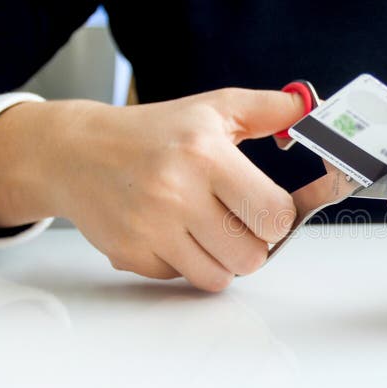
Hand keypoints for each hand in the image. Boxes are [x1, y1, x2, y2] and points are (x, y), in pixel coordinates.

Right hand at [0, 89, 304, 289]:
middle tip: (237, 221)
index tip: (268, 208)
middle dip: (253, 243)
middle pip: (252, 256)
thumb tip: (310, 108)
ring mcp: (150, 228)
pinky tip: (171, 234)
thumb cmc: (151, 132)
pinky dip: (184, 263)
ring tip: (206, 229)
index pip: (274, 215)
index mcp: (206, 155)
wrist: (76, 152)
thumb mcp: (213, 109)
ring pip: (219, 277)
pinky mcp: (130, 254)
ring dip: (222, 259)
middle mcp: (177, 193)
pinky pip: (181, 279)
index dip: (279, 217)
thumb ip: (269, 109)